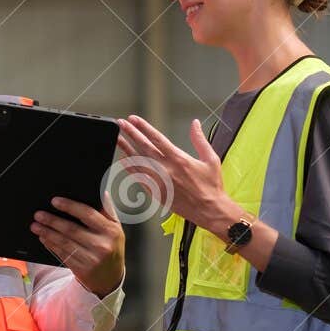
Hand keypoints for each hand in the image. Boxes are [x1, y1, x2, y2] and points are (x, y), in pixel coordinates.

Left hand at [32, 195, 124, 296]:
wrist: (111, 278)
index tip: (55, 201)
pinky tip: (43, 238)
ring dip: (47, 233)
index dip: (70, 206)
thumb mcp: (115, 229)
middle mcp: (102, 245)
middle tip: (38, 214)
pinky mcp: (81, 269)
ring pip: (64, 242)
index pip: (88, 214)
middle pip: (72, 229)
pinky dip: (51, 245)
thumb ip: (108, 211)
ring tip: (35, 225)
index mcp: (111, 231)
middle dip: (52, 220)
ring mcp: (91, 258)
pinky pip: (62, 254)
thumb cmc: (112, 248)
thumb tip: (101, 191)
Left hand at [116, 114, 238, 236]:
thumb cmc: (212, 186)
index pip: (157, 138)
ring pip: (138, 162)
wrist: (210, 210)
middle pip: (144, 147)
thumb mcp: (211, 159)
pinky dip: (130, 168)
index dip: (144, 127)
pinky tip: (123, 161)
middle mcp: (166, 169)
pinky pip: (139, 178)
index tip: (133, 119)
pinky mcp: (156, 192)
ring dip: (126, 149)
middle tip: (120, 123)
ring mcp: (159, 181)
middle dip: (131, 133)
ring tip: (117, 139)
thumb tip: (195, 123)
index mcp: (179, 159)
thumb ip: (200, 140)